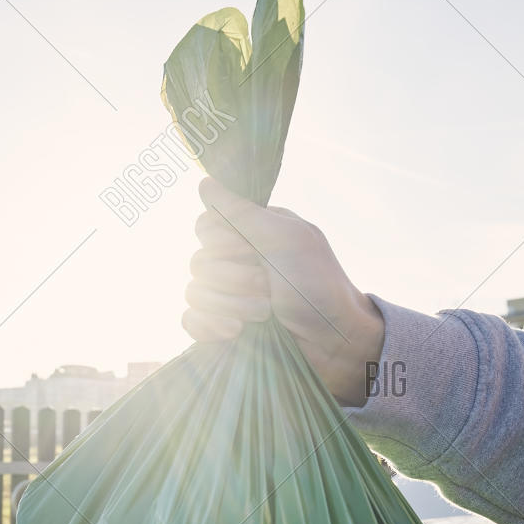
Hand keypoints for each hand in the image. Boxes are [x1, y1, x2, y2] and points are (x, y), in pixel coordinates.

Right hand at [185, 177, 386, 406]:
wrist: (333, 341)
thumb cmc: (317, 285)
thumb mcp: (284, 239)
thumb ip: (241, 212)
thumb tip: (204, 182)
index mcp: (250, 235)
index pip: (205, 226)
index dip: (221, 242)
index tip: (249, 250)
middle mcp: (235, 263)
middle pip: (198, 262)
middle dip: (233, 278)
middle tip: (267, 287)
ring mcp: (226, 297)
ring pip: (193, 292)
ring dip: (231, 304)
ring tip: (264, 315)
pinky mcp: (220, 328)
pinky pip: (190, 321)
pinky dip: (210, 326)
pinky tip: (236, 332)